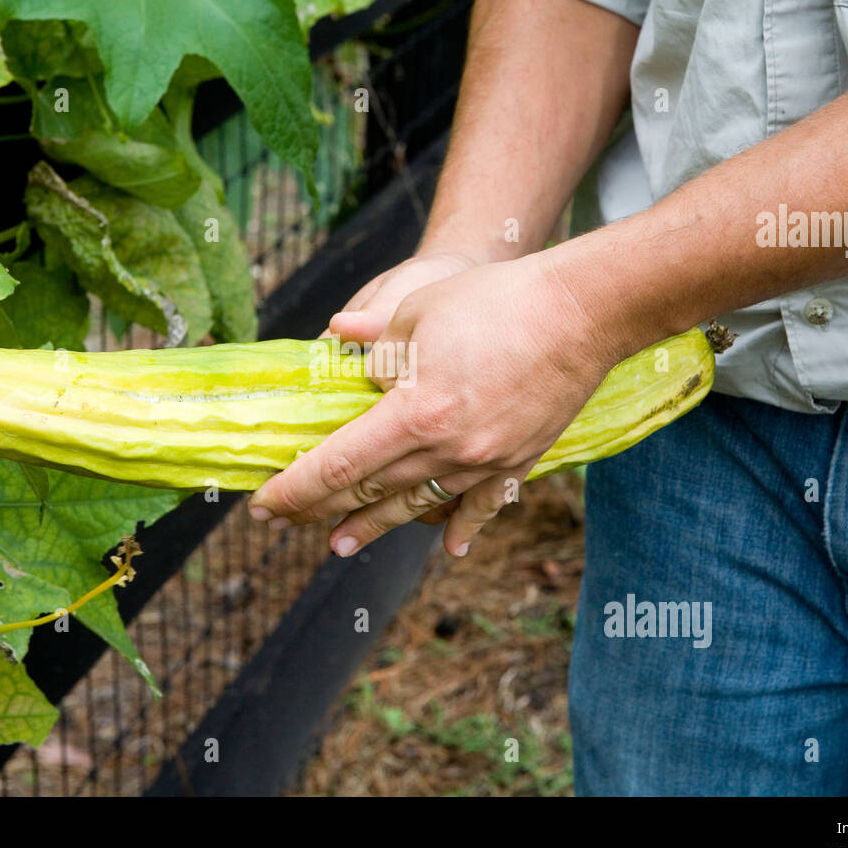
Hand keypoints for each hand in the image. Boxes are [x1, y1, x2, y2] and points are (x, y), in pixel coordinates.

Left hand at [248, 251, 621, 556]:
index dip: (296, 488)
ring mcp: (486, 461)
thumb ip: (374, 339)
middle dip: (322, 509)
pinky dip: (462, 527)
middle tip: (287, 522)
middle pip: (372, 491)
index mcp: (416, 411)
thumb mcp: (418, 307)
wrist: (582, 311)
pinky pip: (483, 505)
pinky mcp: (519, 461)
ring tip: (340, 543)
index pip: (340, 464)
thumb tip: (347, 354)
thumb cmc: (496, 299)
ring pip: (417, 504)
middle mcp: (448, 448)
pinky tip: (449, 548)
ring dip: (374, 526)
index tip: (264, 504)